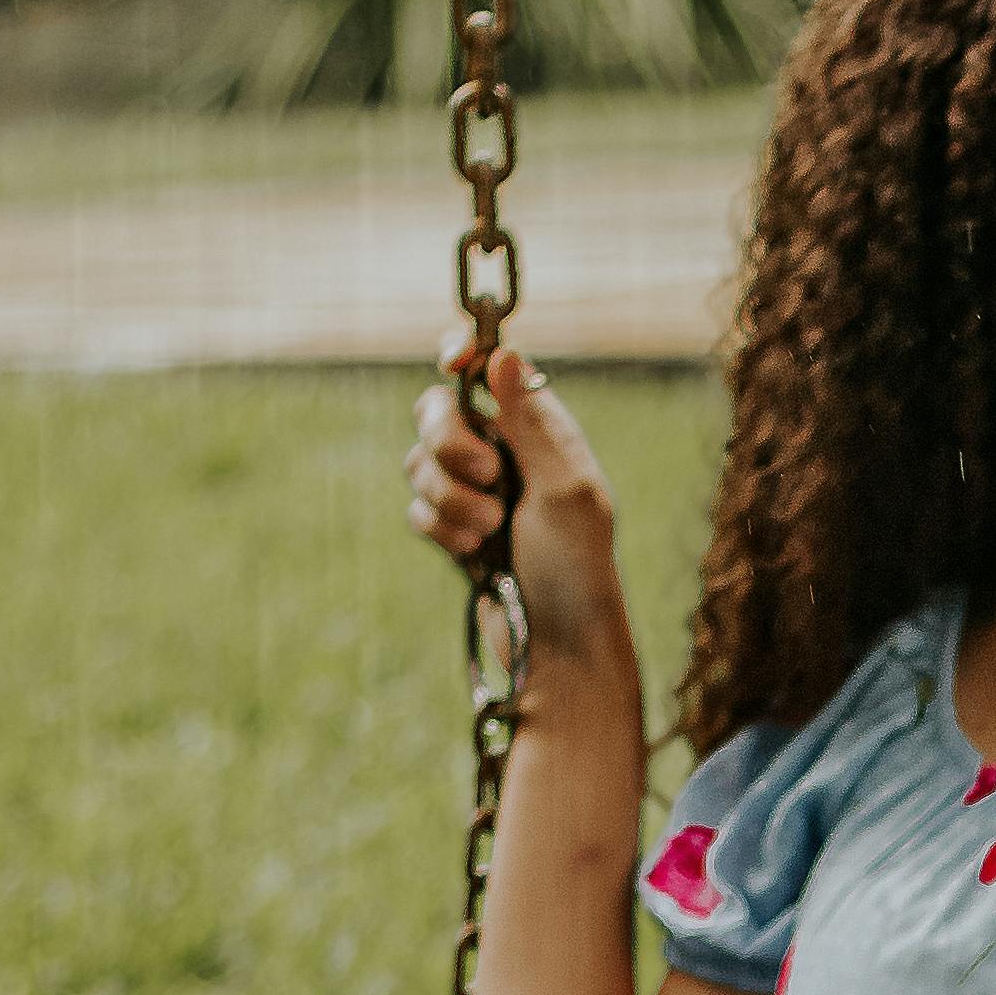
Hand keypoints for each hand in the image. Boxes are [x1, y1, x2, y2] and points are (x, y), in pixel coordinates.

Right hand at [406, 344, 631, 664]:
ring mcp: (475, 491)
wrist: (558, 641)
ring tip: (490, 530)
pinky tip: (473, 554)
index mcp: (540, 431)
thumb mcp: (565, 488)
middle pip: (436, 411)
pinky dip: (442, 529)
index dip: (462, 355)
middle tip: (489, 475)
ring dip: (450, 497)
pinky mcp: (453, 529)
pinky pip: (418, 510)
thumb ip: (530, 422)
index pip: (489, 371)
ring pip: (420, 463)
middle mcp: (505, 453)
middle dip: (449, 442)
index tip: (451, 363)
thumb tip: (503, 354)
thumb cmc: (577, 565)